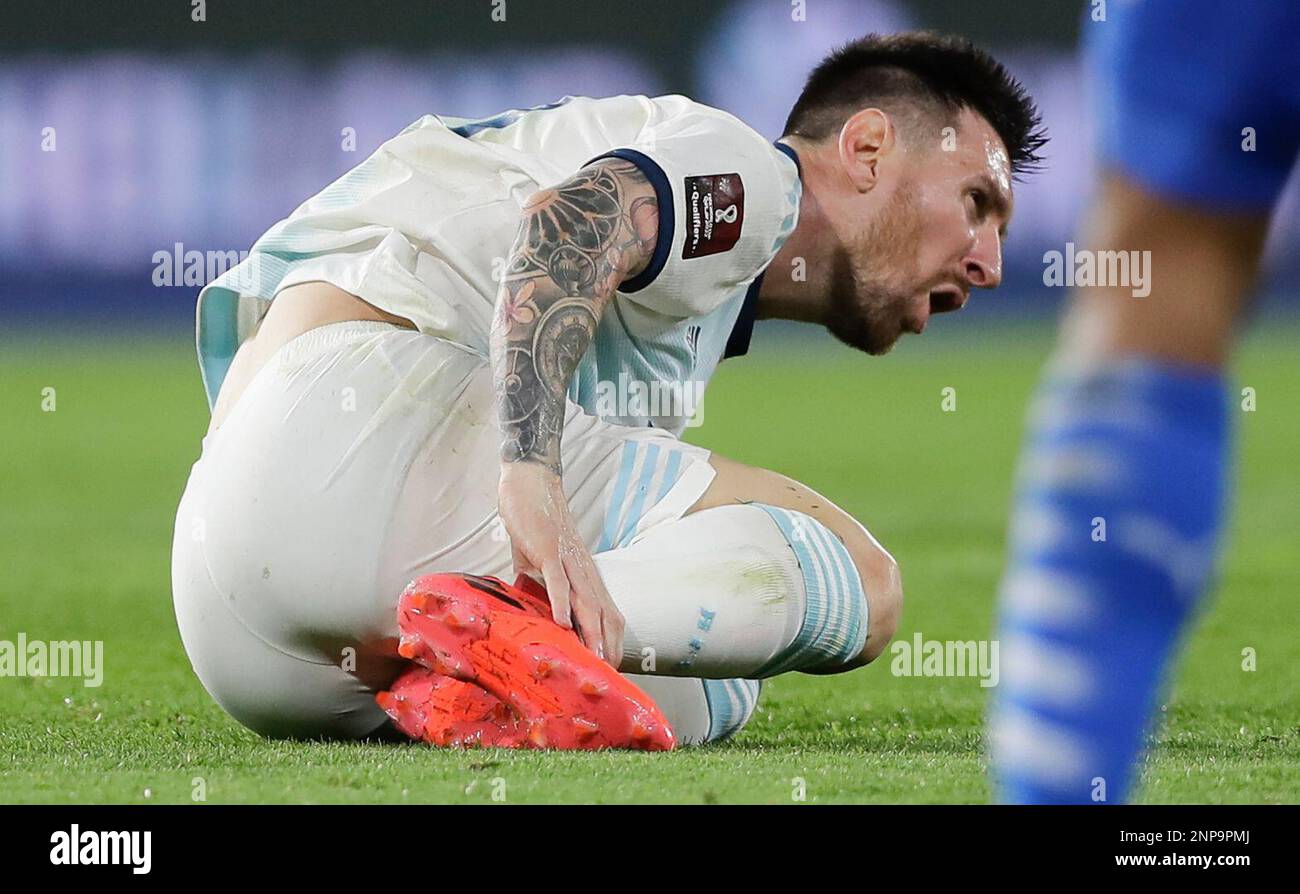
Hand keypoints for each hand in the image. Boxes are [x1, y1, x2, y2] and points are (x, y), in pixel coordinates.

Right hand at [497, 462, 624, 665]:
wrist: (530, 483)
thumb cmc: (536, 524)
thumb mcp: (541, 564)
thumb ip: (540, 587)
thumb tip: (532, 607)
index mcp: (584, 576)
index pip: (608, 613)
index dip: (612, 640)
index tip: (609, 669)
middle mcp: (583, 571)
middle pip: (606, 613)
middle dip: (608, 646)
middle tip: (607, 676)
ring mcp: (568, 560)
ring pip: (587, 600)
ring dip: (592, 631)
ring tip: (594, 658)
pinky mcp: (548, 550)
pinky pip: (558, 580)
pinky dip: (562, 602)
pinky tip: (563, 623)